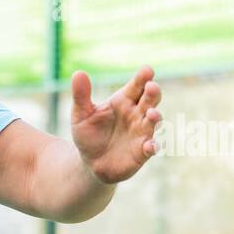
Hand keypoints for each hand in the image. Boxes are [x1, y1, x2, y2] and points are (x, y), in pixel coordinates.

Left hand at [69, 66, 162, 184]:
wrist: (89, 163)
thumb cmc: (88, 135)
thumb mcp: (80, 115)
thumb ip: (81, 96)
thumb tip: (78, 73)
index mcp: (123, 101)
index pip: (136, 86)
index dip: (142, 78)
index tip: (147, 70)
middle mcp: (137, 114)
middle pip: (150, 100)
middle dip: (153, 93)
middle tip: (151, 87)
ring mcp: (141, 132)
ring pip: (154, 121)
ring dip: (155, 117)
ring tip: (151, 113)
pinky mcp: (142, 151)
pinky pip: (151, 148)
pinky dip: (152, 146)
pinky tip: (150, 146)